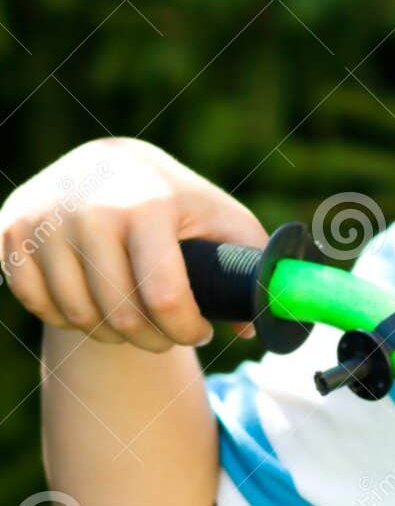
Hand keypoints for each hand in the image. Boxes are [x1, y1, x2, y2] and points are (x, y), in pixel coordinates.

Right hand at [0, 136, 267, 351]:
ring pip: (77, 315)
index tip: (201, 333)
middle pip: (119, 314)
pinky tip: (95, 306)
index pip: (163, 296)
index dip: (186, 330)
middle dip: (154, 340)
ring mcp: (43, 218)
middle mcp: (89, 208)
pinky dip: (66, 317)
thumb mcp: (226, 221)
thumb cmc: (178, 202)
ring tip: (137, 322)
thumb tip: (258, 327)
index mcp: (148, 204)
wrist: (108, 165)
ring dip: (112, 334)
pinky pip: (36, 303)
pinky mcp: (9, 229)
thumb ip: (254, 267)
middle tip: (170, 336)